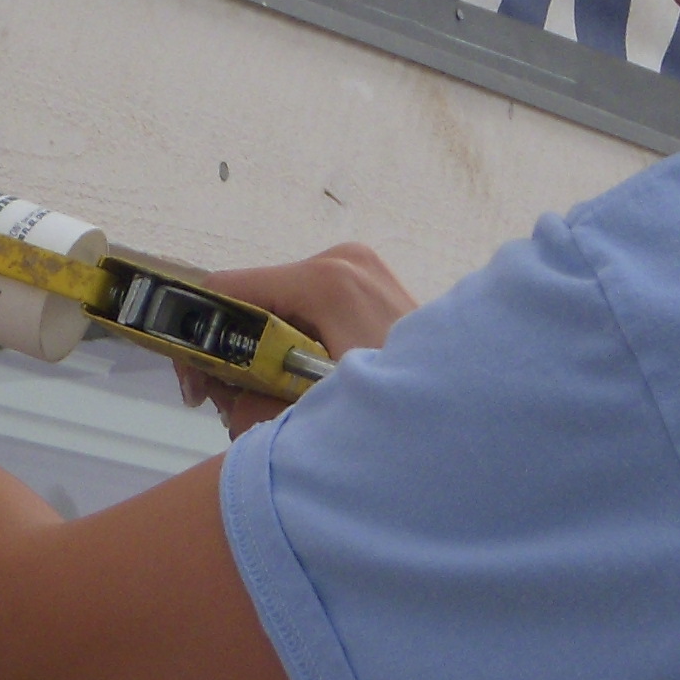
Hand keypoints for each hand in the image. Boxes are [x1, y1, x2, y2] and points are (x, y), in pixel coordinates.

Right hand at [175, 242, 416, 438]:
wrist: (483, 406)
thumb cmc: (409, 413)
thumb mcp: (315, 418)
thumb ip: (252, 411)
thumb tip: (218, 398)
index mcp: (326, 280)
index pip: (226, 289)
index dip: (197, 339)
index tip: (196, 387)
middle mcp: (342, 261)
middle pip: (252, 300)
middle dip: (231, 354)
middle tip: (229, 405)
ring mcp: (360, 268)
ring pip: (279, 307)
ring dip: (263, 355)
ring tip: (273, 403)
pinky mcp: (372, 284)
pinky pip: (309, 310)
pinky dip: (294, 346)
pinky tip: (303, 386)